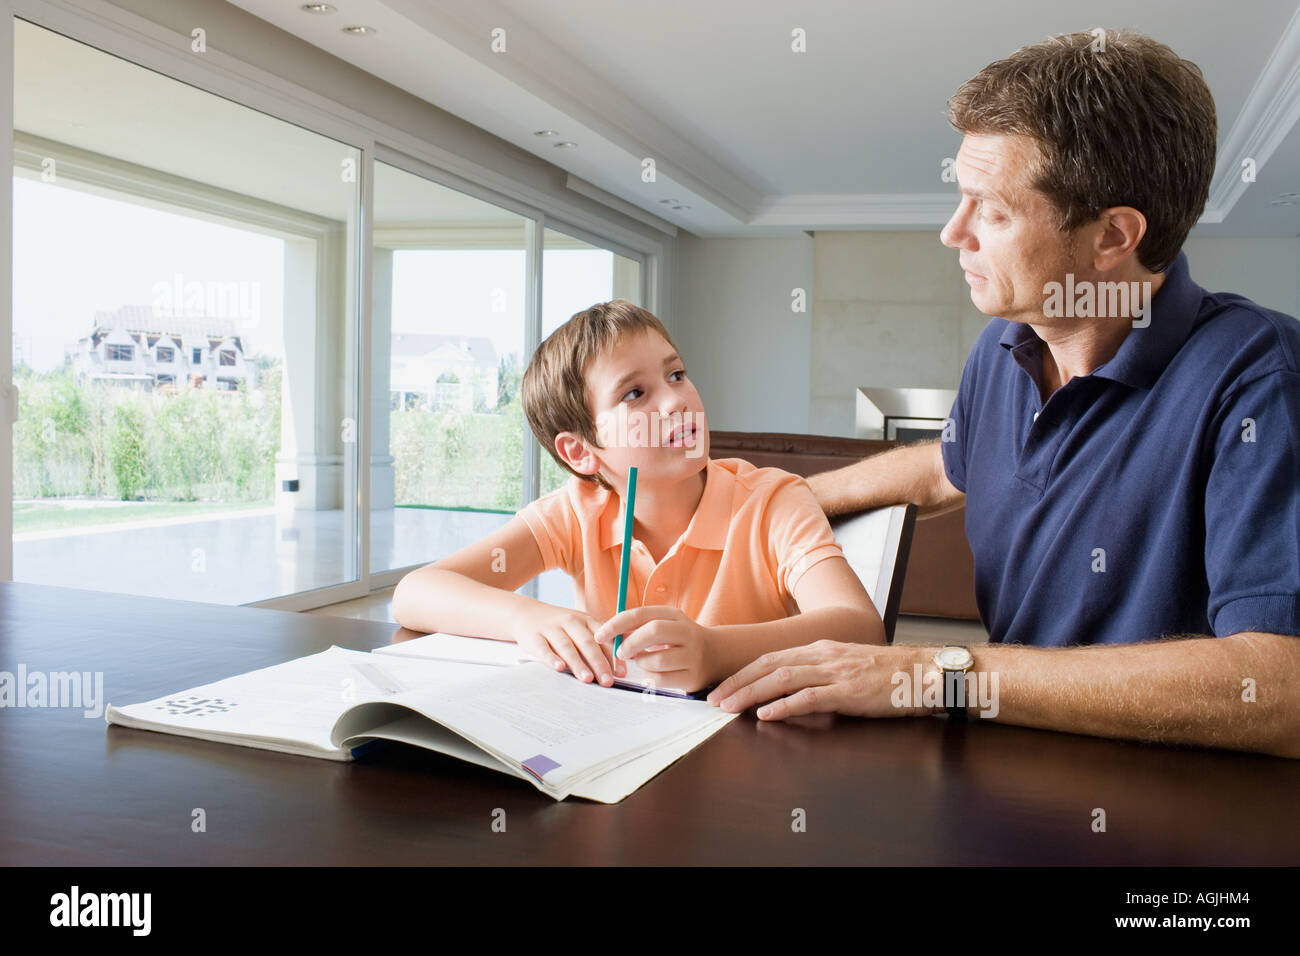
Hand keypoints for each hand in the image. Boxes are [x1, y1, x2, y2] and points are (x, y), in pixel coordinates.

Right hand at [511, 606, 623, 685]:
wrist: (526, 613)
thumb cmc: (560, 626)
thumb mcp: (581, 627)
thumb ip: (598, 643)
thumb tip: (618, 668)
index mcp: (586, 620)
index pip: (604, 637)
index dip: (614, 656)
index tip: (621, 673)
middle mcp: (570, 622)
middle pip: (587, 643)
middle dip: (599, 663)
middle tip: (607, 681)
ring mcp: (551, 628)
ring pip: (567, 647)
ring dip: (578, 664)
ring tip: (587, 679)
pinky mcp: (534, 637)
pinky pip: (544, 649)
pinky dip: (552, 658)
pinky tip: (559, 668)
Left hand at [594, 606, 715, 693]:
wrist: (714, 655)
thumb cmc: (676, 640)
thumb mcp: (662, 626)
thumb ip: (636, 628)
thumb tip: (606, 635)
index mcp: (674, 615)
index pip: (641, 613)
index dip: (617, 624)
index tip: (600, 635)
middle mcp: (687, 632)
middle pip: (654, 631)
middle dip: (631, 643)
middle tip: (621, 653)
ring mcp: (693, 655)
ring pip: (657, 660)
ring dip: (641, 663)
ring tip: (642, 662)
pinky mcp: (693, 676)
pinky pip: (662, 680)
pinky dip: (650, 678)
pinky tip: (651, 674)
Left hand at [706, 641, 928, 719]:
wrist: (924, 673)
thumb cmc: (888, 674)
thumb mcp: (847, 666)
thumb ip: (819, 675)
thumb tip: (789, 692)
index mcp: (821, 649)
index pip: (771, 657)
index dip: (743, 672)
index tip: (722, 687)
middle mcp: (823, 655)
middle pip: (769, 665)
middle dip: (737, 682)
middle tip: (713, 700)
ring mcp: (835, 672)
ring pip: (782, 679)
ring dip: (751, 693)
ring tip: (729, 707)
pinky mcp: (849, 691)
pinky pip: (810, 697)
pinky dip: (784, 706)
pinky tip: (766, 715)